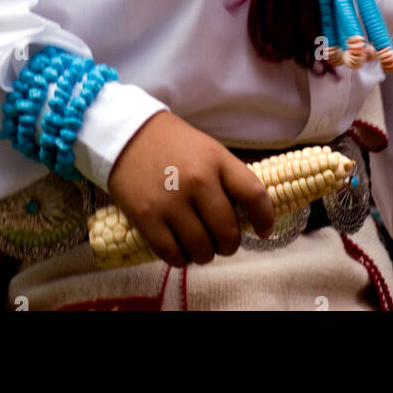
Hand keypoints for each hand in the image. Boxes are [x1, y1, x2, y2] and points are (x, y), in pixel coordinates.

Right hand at [107, 111, 274, 267]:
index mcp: (217, 160)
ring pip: (202, 250)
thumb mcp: (207, 150)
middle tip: (223, 241)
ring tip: (200, 245)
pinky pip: (174, 256)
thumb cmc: (172, 143)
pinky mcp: (147, 219)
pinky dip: (182, 259)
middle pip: (228, 232)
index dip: (265, 218)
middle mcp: (198, 181)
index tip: (265, 230)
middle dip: (230, 244)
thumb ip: (227, 179)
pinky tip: (181, 248)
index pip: (254, 194)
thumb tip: (247, 218)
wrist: (126, 134)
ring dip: (206, 254)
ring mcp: (171, 202)